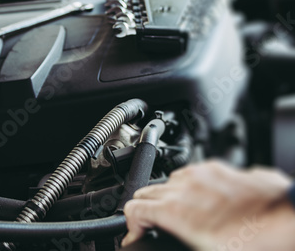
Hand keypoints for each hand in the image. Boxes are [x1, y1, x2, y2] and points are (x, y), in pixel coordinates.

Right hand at [123, 161, 294, 250]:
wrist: (290, 221)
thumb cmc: (256, 240)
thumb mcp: (206, 250)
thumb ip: (180, 240)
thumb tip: (175, 244)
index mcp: (175, 210)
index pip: (132, 210)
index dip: (130, 227)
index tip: (136, 234)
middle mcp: (184, 187)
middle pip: (144, 192)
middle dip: (144, 211)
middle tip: (151, 225)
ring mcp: (201, 174)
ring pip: (167, 181)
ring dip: (166, 197)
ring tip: (179, 213)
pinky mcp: (218, 167)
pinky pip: (190, 173)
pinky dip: (188, 186)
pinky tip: (203, 200)